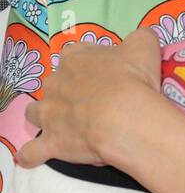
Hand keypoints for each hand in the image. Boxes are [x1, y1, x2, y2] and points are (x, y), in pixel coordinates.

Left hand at [14, 28, 162, 168]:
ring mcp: (49, 113)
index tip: (103, 73)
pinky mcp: (51, 141)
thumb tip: (142, 37)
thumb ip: (141, 38)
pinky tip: (37, 156)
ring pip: (36, 112)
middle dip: (68, 91)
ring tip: (65, 125)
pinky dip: (32, 155)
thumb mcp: (145, 46)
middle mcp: (55, 82)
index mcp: (76, 58)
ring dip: (46, 117)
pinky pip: (31, 152)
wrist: (126, 117)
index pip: (74, 54)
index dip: (88, 64)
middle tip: (93, 101)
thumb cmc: (134, 80)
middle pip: (54, 84)